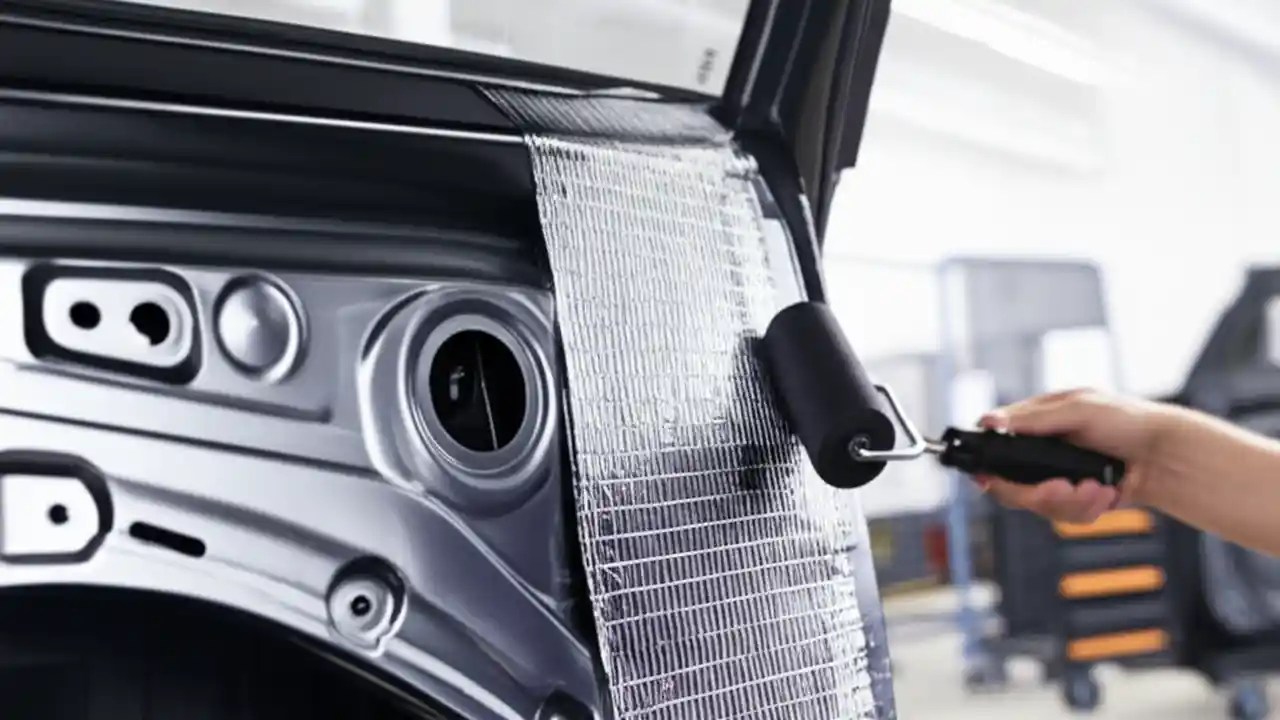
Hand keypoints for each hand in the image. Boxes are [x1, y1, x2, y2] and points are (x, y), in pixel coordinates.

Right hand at [975, 389, 1173, 523]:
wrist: (1167, 456)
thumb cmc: (1128, 420)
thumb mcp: (1080, 409)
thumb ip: (1033, 419)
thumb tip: (989, 421)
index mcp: (1036, 422)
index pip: (996, 445)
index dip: (988, 465)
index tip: (988, 478)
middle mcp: (1041, 452)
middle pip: (1012, 486)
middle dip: (1039, 493)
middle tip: (1063, 488)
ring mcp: (1057, 477)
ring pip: (1040, 505)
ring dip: (1071, 502)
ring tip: (1099, 489)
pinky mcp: (1075, 499)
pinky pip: (1065, 516)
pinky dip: (1087, 508)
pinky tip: (1106, 494)